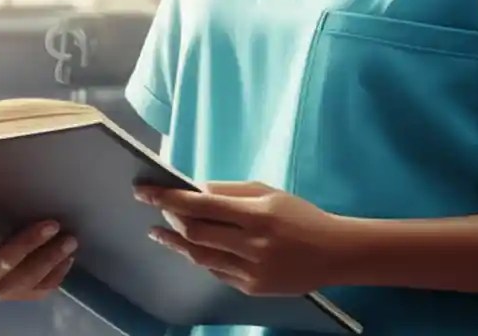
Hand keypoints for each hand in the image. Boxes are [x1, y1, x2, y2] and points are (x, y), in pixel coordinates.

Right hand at [0, 208, 78, 300]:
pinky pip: (39, 290)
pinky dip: (55, 275)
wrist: (14, 254)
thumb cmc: (1, 226)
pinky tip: (67, 259)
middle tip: (53, 225)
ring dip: (49, 259)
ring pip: (24, 279)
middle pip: (2, 261)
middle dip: (29, 244)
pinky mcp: (21, 296)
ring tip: (70, 241)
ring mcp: (1, 288)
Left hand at [135, 180, 354, 296]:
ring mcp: (251, 270)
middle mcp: (252, 244)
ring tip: (160, 232)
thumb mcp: (268, 192)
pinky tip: (190, 248)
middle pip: (195, 233)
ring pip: (199, 256)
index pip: (201, 205)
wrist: (334, 253)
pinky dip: (200, 257)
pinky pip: (216, 271)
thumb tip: (193, 189)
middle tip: (157, 207)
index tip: (143, 191)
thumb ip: (229, 191)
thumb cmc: (300, 216)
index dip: (167, 198)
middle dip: (170, 218)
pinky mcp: (251, 288)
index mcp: (257, 214)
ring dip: (176, 242)